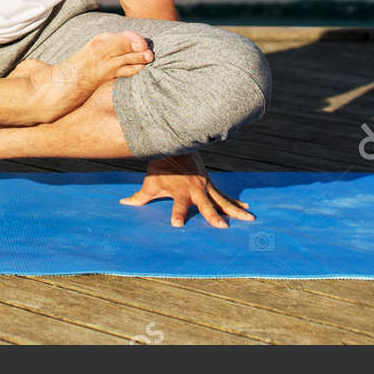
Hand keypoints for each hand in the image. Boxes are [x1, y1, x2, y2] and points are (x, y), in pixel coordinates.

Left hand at [120, 152, 253, 227]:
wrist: (175, 146)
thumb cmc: (160, 167)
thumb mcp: (150, 181)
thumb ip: (139, 196)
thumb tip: (123, 203)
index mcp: (179, 190)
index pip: (178, 205)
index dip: (177, 214)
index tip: (177, 225)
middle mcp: (195, 189)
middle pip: (205, 204)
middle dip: (213, 215)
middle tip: (221, 227)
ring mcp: (205, 186)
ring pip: (221, 200)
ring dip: (234, 210)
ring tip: (249, 219)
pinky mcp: (211, 184)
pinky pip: (225, 195)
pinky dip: (235, 202)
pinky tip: (247, 209)